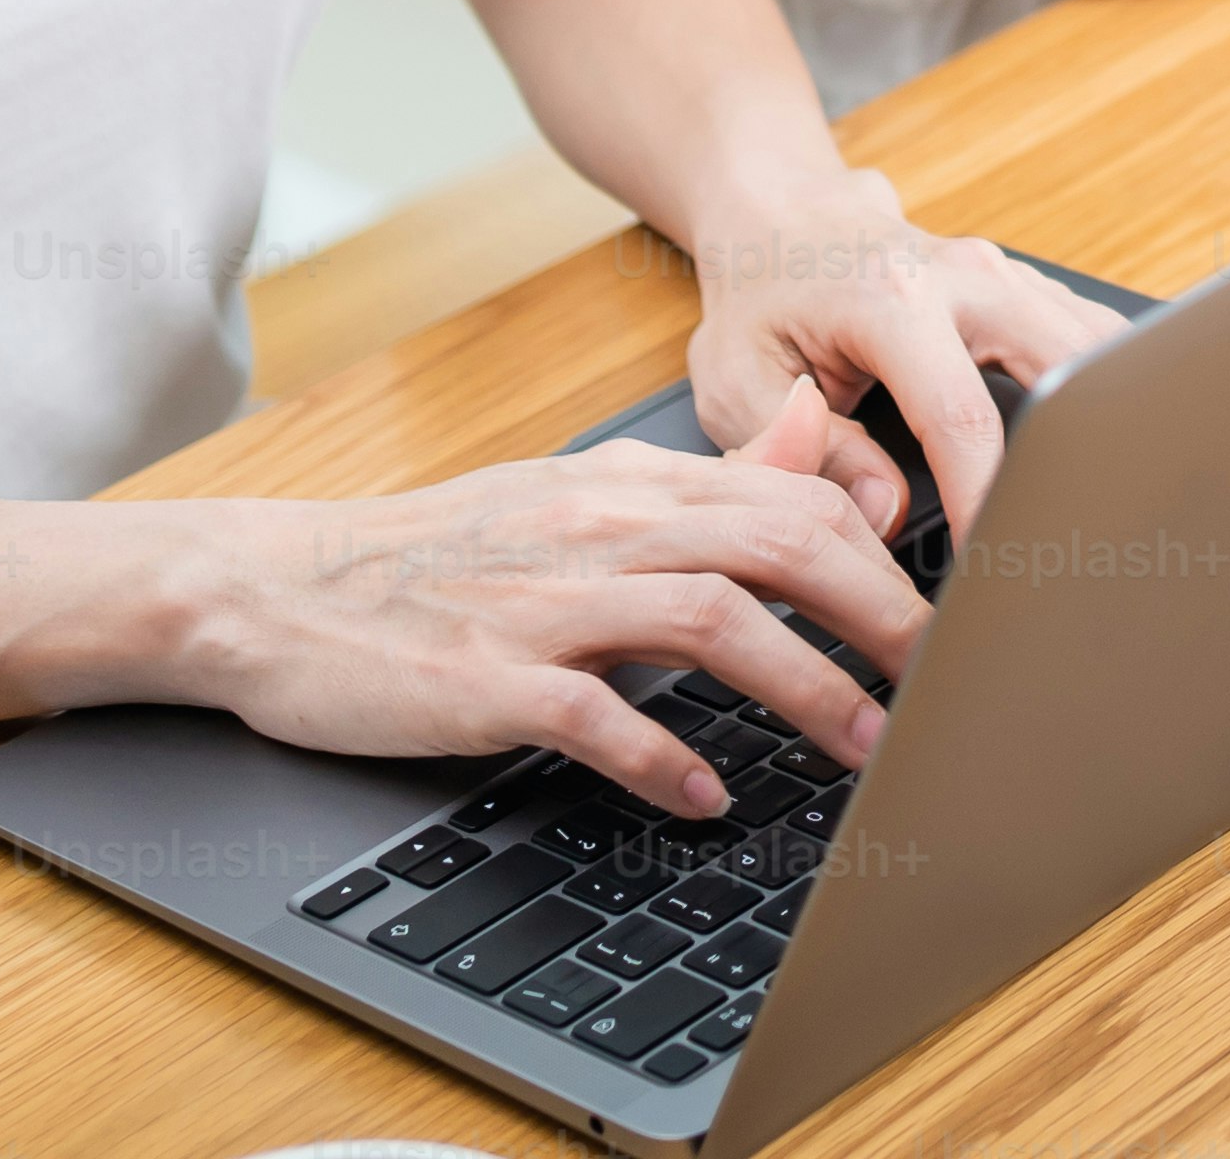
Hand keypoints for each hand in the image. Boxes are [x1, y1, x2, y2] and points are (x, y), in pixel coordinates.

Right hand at [178, 376, 910, 810]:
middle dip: (880, 612)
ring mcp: (543, 603)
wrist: (279, 589)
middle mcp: (600, 530)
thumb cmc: (439, 552)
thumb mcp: (580, 491)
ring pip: (711, 618)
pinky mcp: (487, 677)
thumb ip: (706, 471)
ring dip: (804, 686)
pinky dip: (661, 756)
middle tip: (949, 679)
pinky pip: (594, 715)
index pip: (795, 496)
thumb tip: (817, 433)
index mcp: (629, 486)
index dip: (887, 555)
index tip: (950, 613)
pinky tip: (706, 795)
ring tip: (868, 746)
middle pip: (779, 545)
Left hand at [683, 164, 1124, 539]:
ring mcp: (1005, 273)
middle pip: (1065, 368)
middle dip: (1079, 460)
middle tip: (1067, 546)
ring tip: (1088, 510)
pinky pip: (1091, 335)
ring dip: (1103, 423)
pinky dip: (1104, 391)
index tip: (992, 565)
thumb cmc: (756, 298)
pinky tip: (1091, 451)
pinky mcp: (1025, 283)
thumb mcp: (738, 383)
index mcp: (889, 300)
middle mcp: (963, 276)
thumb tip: (886, 514)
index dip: (984, 500)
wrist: (780, 210)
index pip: (961, 418)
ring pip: (1097, 345)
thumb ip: (804, 452)